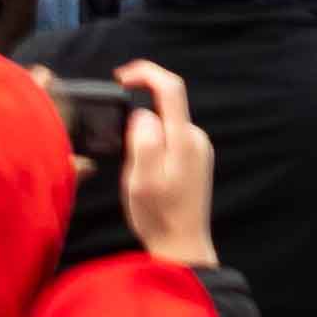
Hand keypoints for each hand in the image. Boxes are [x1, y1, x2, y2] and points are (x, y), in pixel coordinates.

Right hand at [116, 60, 212, 269]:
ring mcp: (198, 148)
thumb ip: (143, 141)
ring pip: (166, 125)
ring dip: (144, 133)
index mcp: (184, 138)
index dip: (147, 73)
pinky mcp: (195, 159)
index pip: (171, 88)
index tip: (122, 76)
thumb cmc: (158, 214)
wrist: (183, 243)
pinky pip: (170, 140)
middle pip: (168, 105)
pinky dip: (152, 145)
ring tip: (131, 169)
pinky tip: (144, 173)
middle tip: (117, 137)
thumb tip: (142, 113)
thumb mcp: (141, 180)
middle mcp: (196, 137)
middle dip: (139, 111)